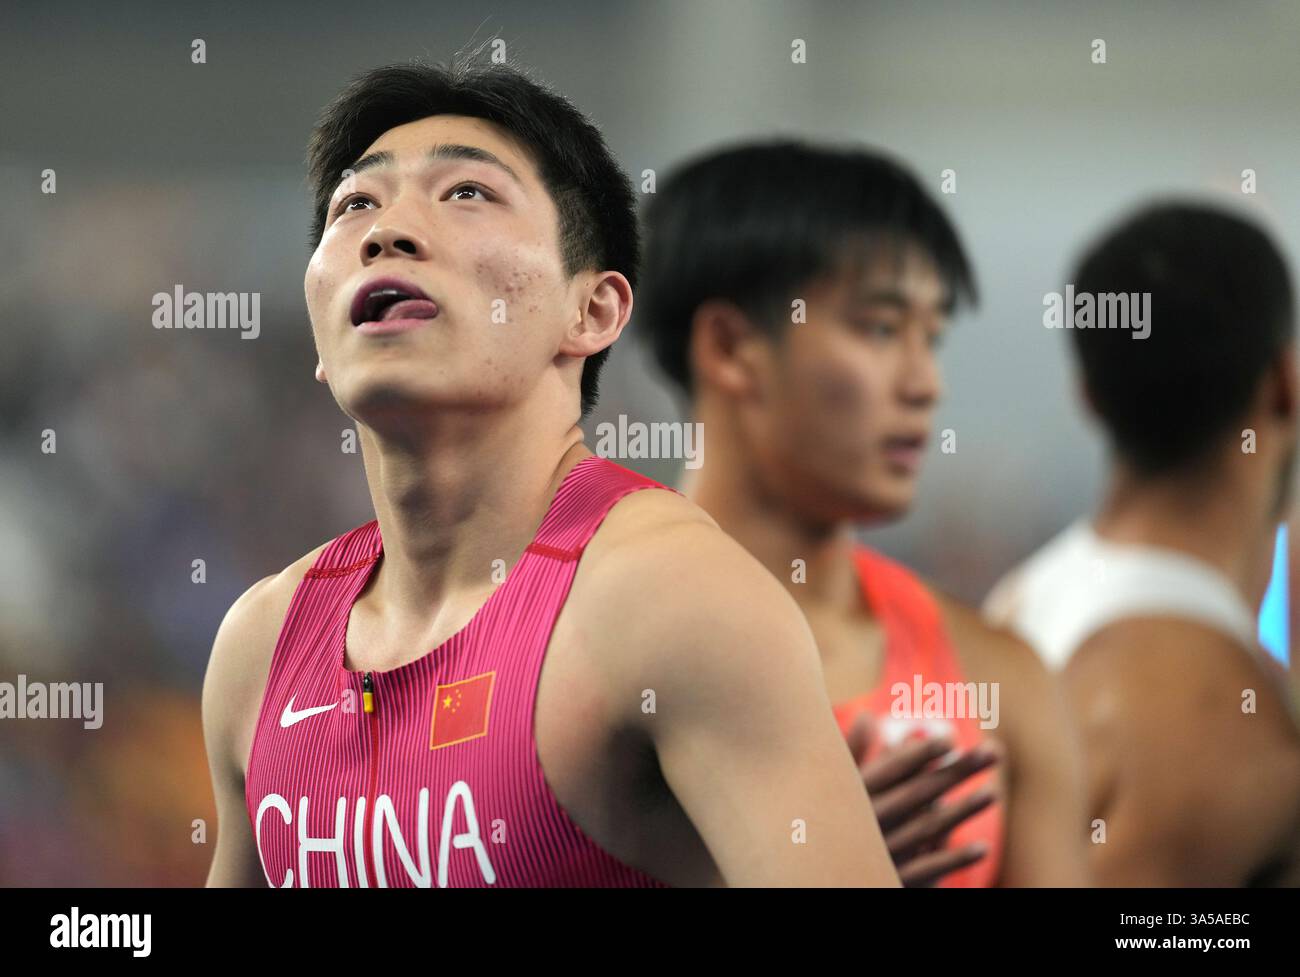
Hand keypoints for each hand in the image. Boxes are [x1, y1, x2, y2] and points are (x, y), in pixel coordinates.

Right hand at [847, 711, 1000, 886]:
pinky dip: (954, 860)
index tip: (952, 737)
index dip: (923, 753)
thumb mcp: (840, 784)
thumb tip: (867, 714)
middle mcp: (869, 821)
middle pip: (919, 794)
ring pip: (926, 829)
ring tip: (993, 793)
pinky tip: (983, 849)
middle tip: (993, 752)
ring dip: (962, 812)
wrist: (829, 870)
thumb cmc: (833, 818)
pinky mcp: (893, 877)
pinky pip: (926, 870)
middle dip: (957, 772)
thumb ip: (853, 752)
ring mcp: (883, 851)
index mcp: (856, 794)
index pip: (894, 770)